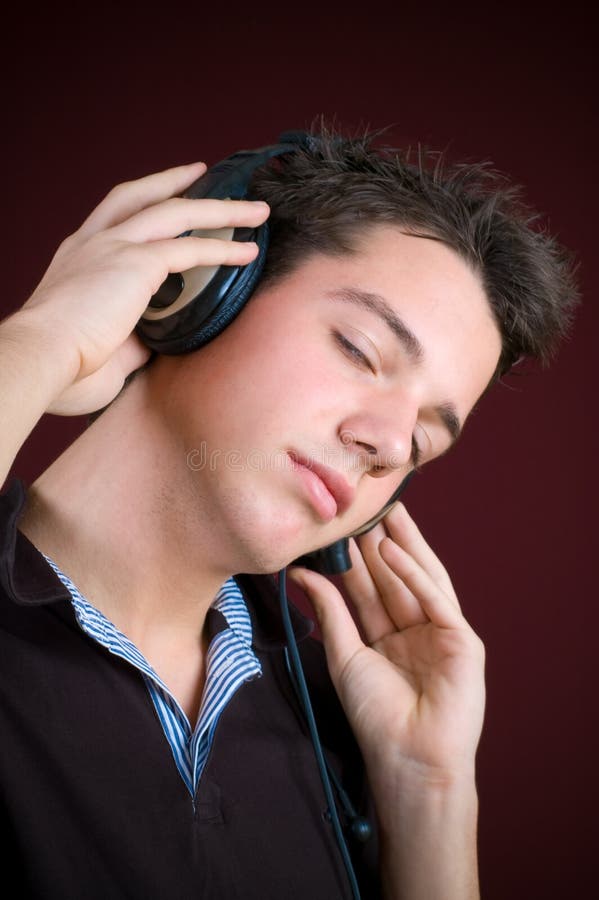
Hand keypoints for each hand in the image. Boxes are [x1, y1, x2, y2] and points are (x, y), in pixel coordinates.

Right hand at [16, 162, 269, 414]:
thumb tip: (154, 341)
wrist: (39, 359)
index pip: (115, 217)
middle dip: (179, 184)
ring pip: (177, 213)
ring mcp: (114, 247)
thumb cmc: (60, 367)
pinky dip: (223, 248)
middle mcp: (93, 242)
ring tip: (255, 211)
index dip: (144, 202)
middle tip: (206, 173)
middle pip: (143, 197)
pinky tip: (249, 252)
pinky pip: (190, 249)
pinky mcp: (137, 263)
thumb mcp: (100, 346)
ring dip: (219, 210)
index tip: (168, 194)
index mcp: (78, 258)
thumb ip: (131, 337)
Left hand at [288, 501, 485, 791]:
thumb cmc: (375, 716)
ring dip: (402, 546)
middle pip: (395, 578)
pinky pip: (435, 599)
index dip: (355, 558)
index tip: (340, 526)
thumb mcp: (345, 655)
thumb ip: (331, 611)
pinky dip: (414, 574)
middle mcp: (416, 629)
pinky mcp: (462, 640)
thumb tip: (302, 573)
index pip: (370, 588)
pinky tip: (393, 549)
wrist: (407, 758)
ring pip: (418, 580)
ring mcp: (441, 633)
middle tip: (364, 504)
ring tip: (384, 511)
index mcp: (389, 636)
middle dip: (380, 542)